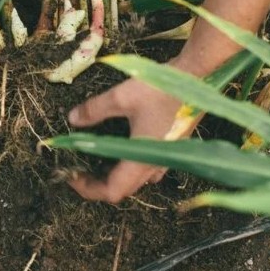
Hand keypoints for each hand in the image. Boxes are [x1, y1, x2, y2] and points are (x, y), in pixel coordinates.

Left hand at [67, 77, 198, 202]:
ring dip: (115, 176)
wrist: (198, 79)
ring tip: (96, 161)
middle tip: (79, 169)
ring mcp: (167, 159)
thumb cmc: (161, 90)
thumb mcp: (120, 97)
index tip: (71, 176)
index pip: (112, 191)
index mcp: (141, 160)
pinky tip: (121, 149)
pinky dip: (129, 166)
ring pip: (136, 180)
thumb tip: (72, 119)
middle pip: (123, 189)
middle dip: (97, 183)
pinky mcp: (173, 149)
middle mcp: (155, 166)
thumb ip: (94, 110)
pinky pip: (148, 168)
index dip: (88, 188)